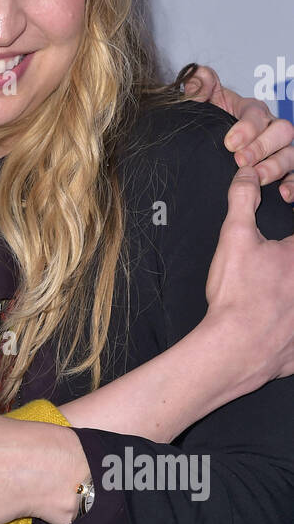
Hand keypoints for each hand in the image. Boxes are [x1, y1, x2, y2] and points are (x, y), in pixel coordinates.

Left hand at [183, 65, 293, 200]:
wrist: (205, 149)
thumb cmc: (209, 125)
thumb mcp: (201, 105)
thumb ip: (198, 88)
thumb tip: (198, 78)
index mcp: (252, 110)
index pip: (257, 113)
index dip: (247, 127)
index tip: (230, 143)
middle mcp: (272, 128)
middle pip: (282, 131)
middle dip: (262, 147)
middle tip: (241, 160)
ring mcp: (280, 150)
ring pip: (290, 155)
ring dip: (276, 167)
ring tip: (258, 178)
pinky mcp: (283, 172)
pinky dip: (293, 185)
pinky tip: (283, 194)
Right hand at [203, 166, 293, 388]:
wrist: (235, 349)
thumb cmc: (238, 296)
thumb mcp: (235, 238)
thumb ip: (243, 200)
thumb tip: (247, 174)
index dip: (290, 221)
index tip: (280, 235)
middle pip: (292, 263)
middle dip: (283, 264)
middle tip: (269, 270)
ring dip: (285, 294)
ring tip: (271, 291)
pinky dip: (288, 328)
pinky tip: (278, 322)